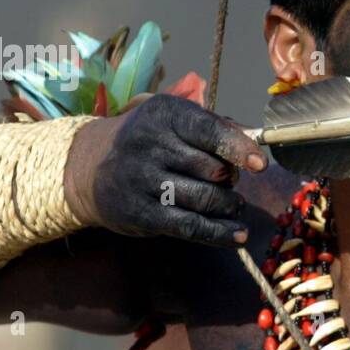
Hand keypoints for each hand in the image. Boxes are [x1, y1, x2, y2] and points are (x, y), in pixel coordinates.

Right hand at [65, 95, 266, 245]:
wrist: (90, 166)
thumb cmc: (148, 140)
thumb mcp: (173, 120)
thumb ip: (214, 129)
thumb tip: (253, 151)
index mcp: (164, 114)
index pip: (209, 131)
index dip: (238, 148)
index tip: (260, 165)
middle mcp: (149, 144)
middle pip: (212, 169)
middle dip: (230, 178)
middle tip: (228, 180)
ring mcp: (142, 180)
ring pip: (205, 198)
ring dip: (229, 205)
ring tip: (233, 205)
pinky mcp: (141, 212)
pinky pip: (190, 226)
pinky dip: (219, 233)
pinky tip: (238, 236)